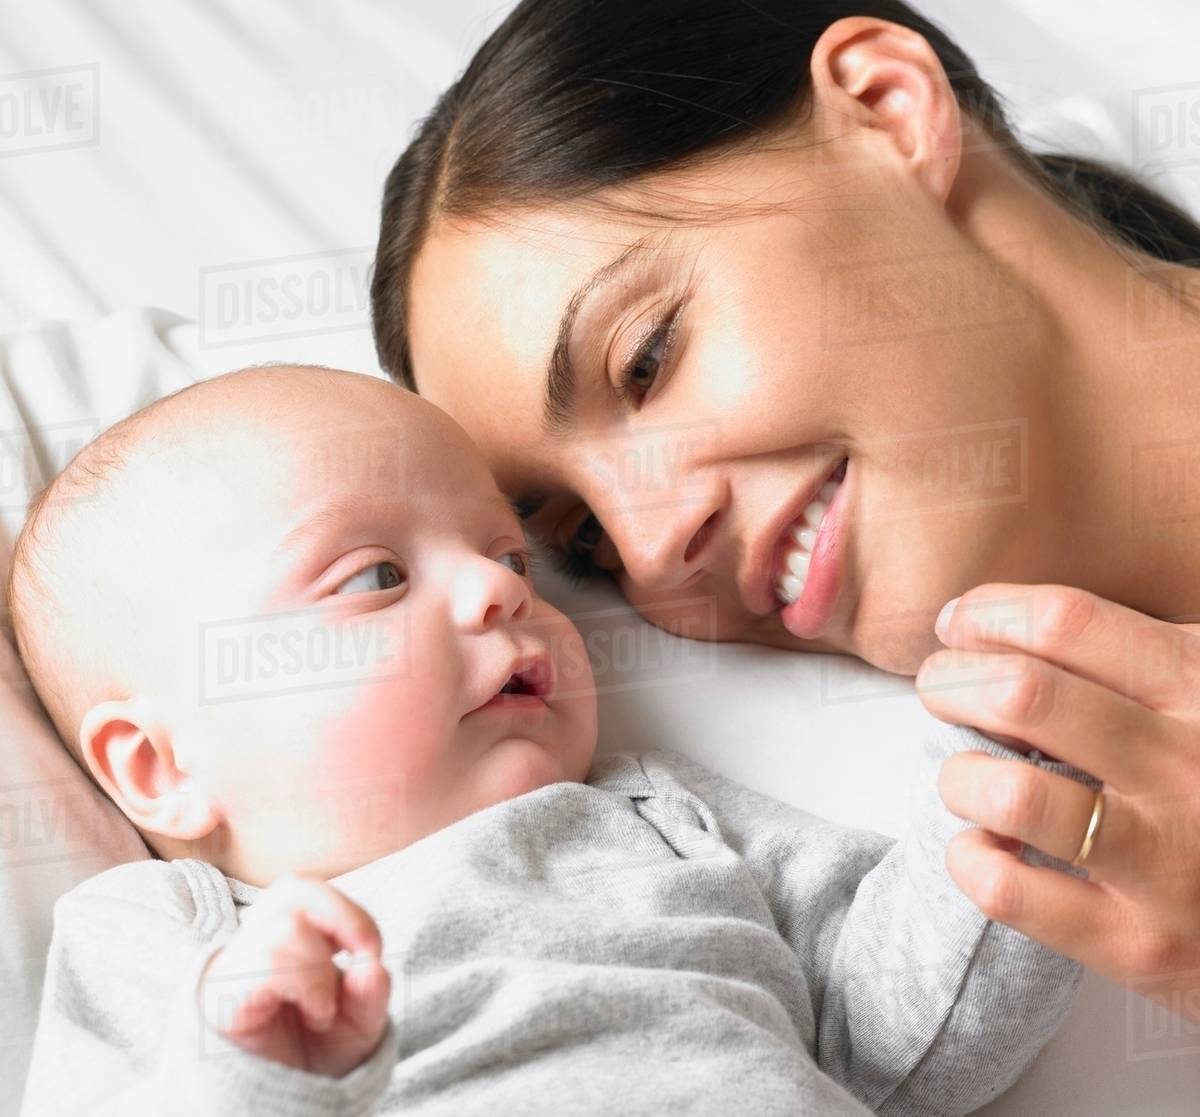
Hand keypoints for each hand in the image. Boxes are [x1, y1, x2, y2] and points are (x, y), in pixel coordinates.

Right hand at [198, 874, 390, 1076]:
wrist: (276, 1113)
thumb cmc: (311, 1060)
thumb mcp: (358, 1028)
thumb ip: (370, 997)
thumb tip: (372, 965)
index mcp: (279, 938)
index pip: (304, 890)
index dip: (348, 910)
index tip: (372, 951)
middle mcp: (250, 944)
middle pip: (292, 889)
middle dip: (341, 917)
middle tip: (363, 955)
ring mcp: (230, 969)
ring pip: (288, 927)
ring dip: (323, 968)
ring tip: (322, 1008)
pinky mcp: (219, 997)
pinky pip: (271, 960)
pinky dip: (308, 983)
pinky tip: (313, 1013)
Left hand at [915, 583, 1199, 1020]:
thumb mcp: (1198, 705)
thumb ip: (1124, 663)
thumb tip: (988, 627)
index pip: (1065, 622)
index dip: (988, 615)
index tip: (958, 627)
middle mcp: (1190, 767)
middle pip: (1024, 694)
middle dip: (952, 682)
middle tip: (939, 690)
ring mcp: (1168, 860)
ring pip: (1013, 793)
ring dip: (961, 775)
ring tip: (967, 778)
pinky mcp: (1139, 943)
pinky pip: (1009, 889)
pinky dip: (970, 860)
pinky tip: (984, 848)